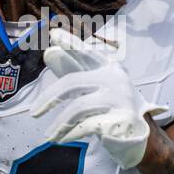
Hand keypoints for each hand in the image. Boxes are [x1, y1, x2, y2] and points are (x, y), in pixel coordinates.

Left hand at [32, 28, 165, 168]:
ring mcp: (120, 99)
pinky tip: (61, 138)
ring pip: (78, 107)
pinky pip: (86, 125)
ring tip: (49, 135)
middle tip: (33, 112)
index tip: (53, 35)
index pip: (86, 52)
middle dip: (49, 98)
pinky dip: (70, 133)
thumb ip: (73, 71)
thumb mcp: (94, 88)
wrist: (139, 135)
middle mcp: (116, 79)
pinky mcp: (120, 119)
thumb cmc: (112, 108)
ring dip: (59, 123)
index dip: (70, 44)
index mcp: (109, 68)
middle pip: (73, 83)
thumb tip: (49, 52)